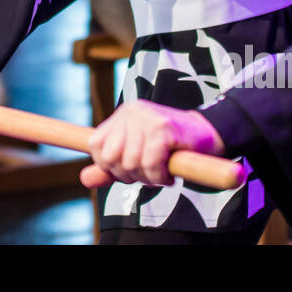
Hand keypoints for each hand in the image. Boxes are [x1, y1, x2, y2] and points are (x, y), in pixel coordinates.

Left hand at [80, 99, 225, 188]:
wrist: (208, 137)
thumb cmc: (171, 149)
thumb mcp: (136, 157)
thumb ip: (110, 168)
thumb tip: (83, 179)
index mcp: (121, 115)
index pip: (95, 146)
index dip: (109, 166)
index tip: (130, 170)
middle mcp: (131, 112)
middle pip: (110, 157)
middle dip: (128, 175)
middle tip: (148, 174)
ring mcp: (146, 118)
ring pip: (130, 163)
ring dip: (147, 178)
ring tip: (161, 173)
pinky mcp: (162, 128)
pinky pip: (150, 165)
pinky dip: (159, 177)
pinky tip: (169, 174)